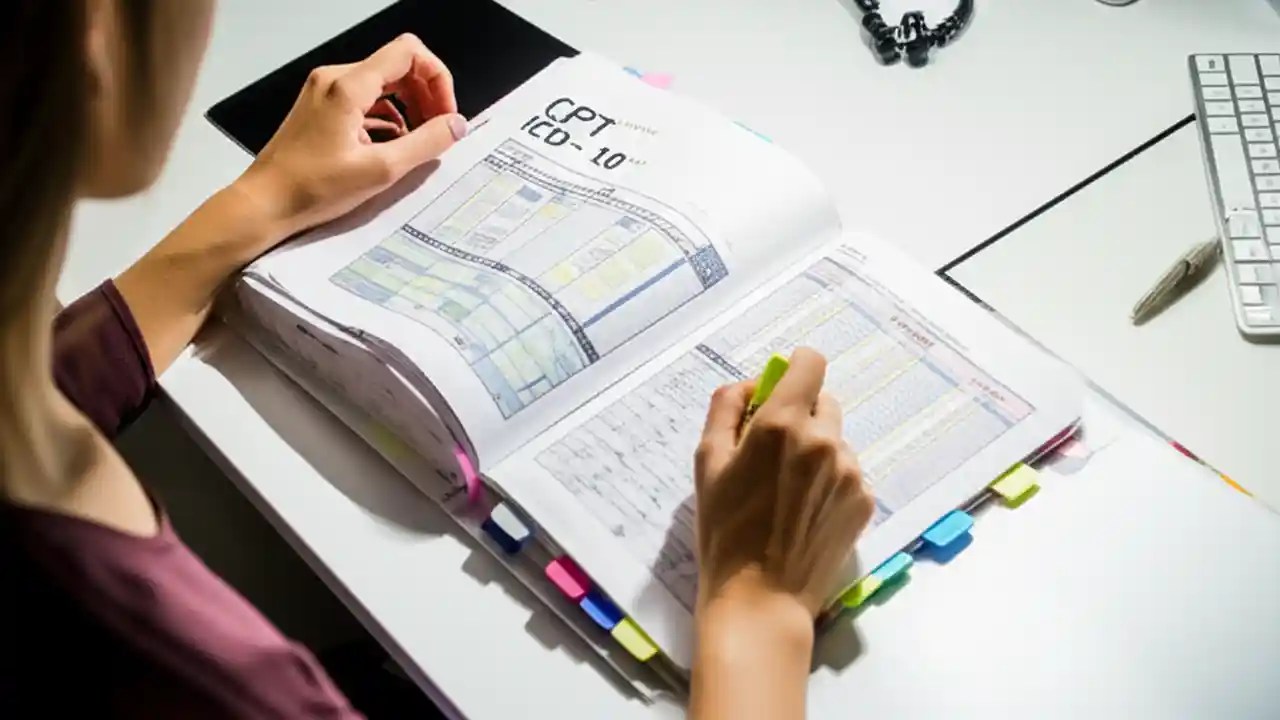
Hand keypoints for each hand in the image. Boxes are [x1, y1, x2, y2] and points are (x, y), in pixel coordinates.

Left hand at [234, 33, 466, 240]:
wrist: (264, 204)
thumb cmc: (312, 189)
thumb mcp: (380, 170)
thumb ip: (425, 144)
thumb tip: (457, 125)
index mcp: (348, 86)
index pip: (409, 53)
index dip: (437, 79)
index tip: (445, 115)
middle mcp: (335, 79)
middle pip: (398, 65)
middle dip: (427, 94)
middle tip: (438, 131)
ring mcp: (326, 91)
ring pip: (384, 82)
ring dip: (410, 106)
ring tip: (419, 142)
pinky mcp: (322, 107)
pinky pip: (367, 98)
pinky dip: (389, 115)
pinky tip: (394, 145)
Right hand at [694, 347, 874, 620]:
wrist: (761, 599)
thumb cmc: (724, 531)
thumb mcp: (707, 463)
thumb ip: (725, 408)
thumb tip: (748, 384)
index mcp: (782, 423)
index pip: (810, 362)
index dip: (795, 367)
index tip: (782, 384)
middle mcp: (823, 440)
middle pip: (824, 400)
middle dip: (801, 414)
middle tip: (774, 450)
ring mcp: (850, 471)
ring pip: (836, 439)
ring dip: (815, 450)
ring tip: (787, 491)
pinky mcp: (864, 500)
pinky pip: (847, 472)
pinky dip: (829, 481)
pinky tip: (804, 512)